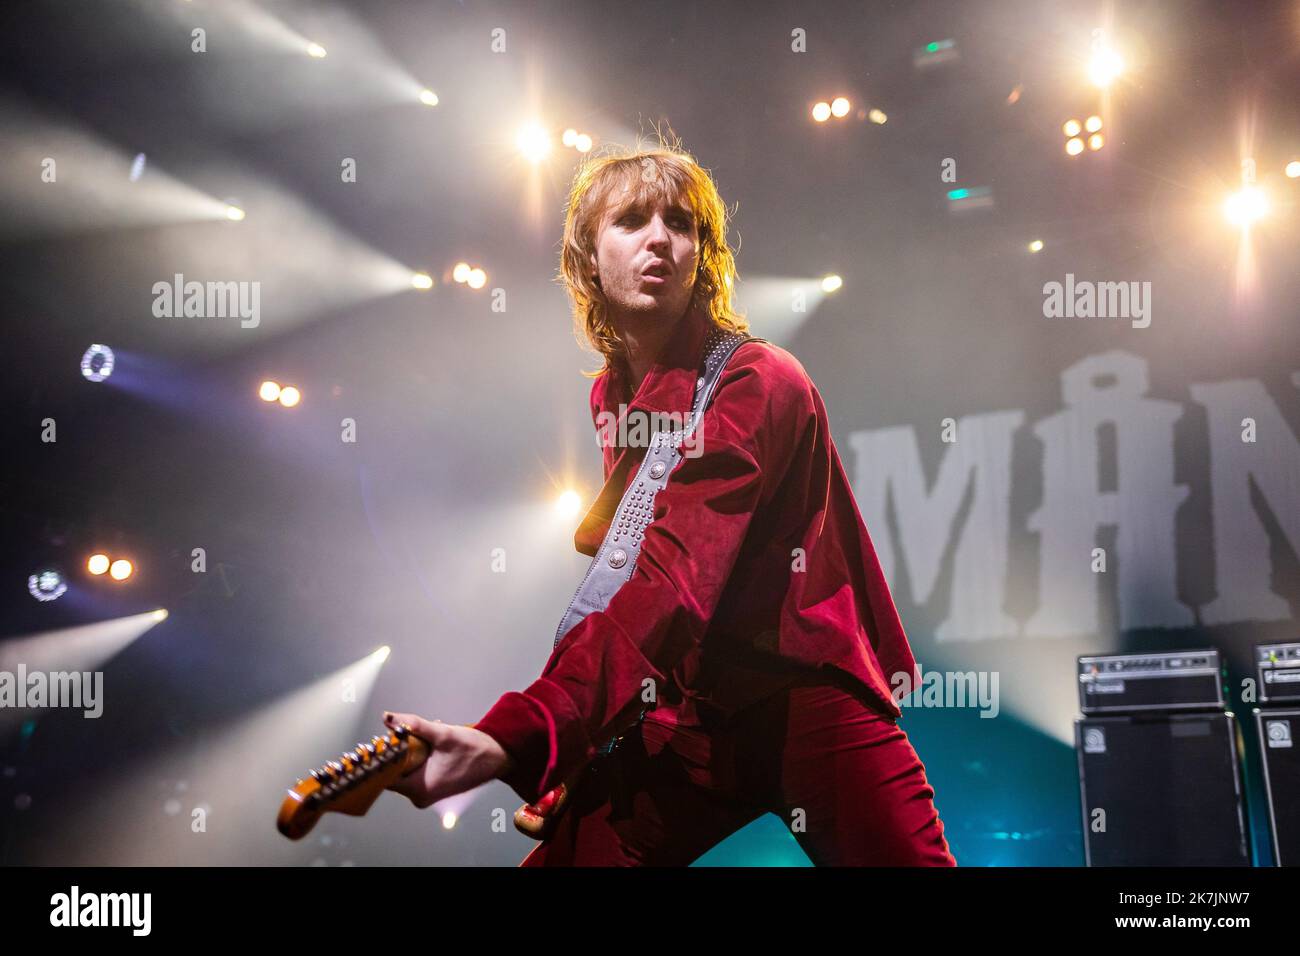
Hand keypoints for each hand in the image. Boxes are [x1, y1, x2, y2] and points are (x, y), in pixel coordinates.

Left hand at [381, 711, 514, 808]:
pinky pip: (416, 773)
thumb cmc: (474, 749)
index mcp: (419, 789)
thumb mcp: (442, 734)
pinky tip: (430, 742)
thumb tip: (388, 717)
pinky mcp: (433, 789)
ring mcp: (426, 795)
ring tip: (423, 735)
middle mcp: (420, 797)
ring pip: (405, 771)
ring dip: (410, 752)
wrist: (498, 757)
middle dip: (398, 751)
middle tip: (405, 732)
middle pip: (394, 773)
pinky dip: (418, 757)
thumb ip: (413, 725)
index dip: (379, 758)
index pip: (383, 776)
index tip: (380, 741)